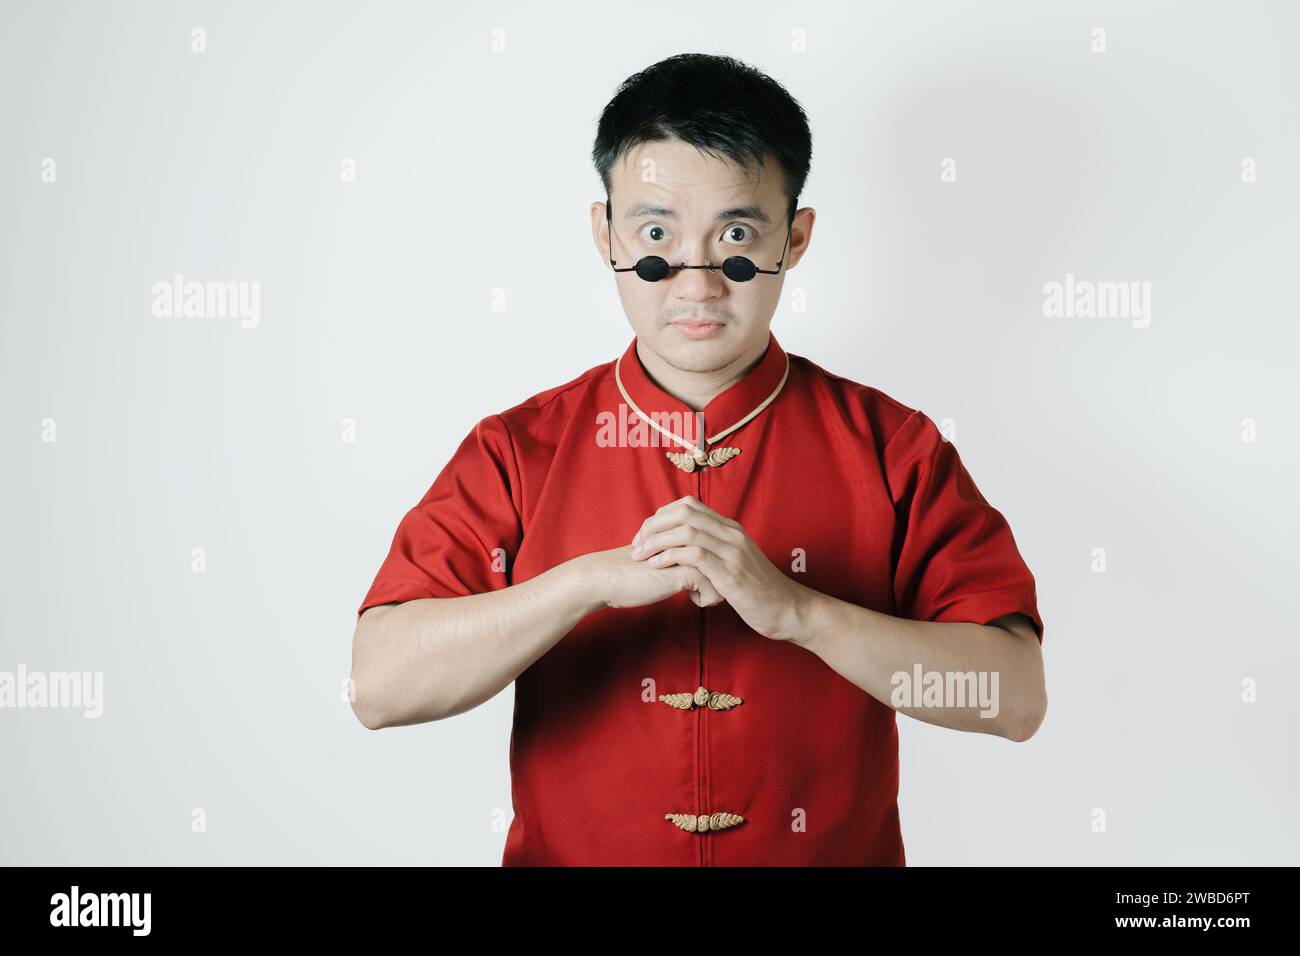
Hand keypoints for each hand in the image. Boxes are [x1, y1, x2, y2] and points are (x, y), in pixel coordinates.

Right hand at [571, 544, 724, 610]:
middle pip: (723, 561)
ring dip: (715, 590)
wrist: (608, 578)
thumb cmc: (632, 573)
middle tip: (708, 593)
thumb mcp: (661, 561)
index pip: (717, 551)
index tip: (707, 584)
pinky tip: (690, 601)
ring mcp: (689, 553)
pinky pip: (713, 589)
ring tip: (698, 597)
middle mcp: (690, 539)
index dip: (716, 570)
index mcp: (684, 533)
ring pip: (722, 575)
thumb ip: (679, 558)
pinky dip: (706, 600)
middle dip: (721, 581)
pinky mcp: (685, 570)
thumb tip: (701, 573)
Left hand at [628, 496, 809, 640]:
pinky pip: (696, 555)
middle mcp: (731, 534)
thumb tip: (685, 556)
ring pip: (687, 530)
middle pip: (684, 512)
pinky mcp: (732, 573)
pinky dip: (671, 558)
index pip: (689, 506)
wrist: (789, 610)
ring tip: (640, 556)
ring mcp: (733, 552)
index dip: (661, 516)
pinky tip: (658, 567)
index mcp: (730, 529)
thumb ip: (713, 555)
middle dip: (653, 526)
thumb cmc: (759, 593)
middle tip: (636, 545)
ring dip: (657, 541)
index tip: (645, 535)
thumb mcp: (734, 566)